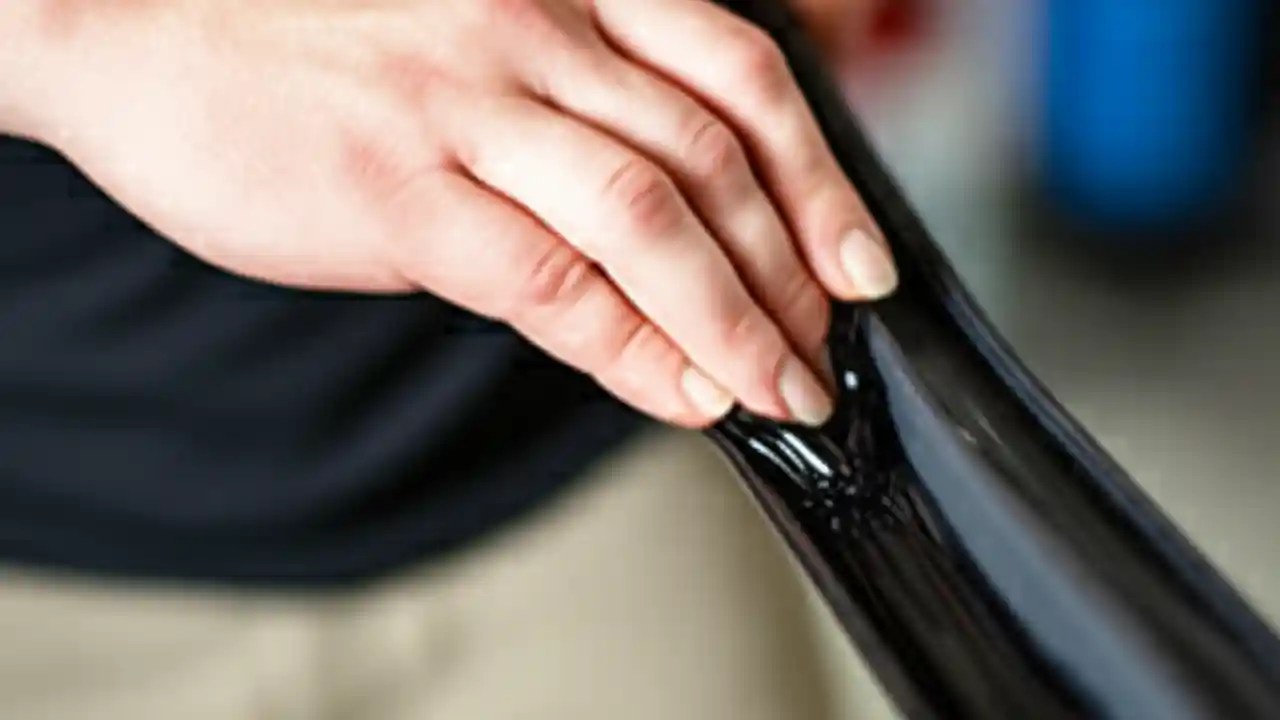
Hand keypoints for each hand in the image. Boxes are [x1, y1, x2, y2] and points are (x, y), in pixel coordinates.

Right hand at [3, 0, 896, 427]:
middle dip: (793, 267)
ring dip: (735, 319)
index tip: (857, 261)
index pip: (738, 79)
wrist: (140, 29)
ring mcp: (468, 107)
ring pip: (652, 219)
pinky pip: (552, 281)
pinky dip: (632, 347)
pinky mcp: (401, 191)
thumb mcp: (469, 35)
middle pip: (715, 157)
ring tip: (778, 391)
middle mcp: (534, 31)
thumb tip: (666, 232)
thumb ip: (571, 112)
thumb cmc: (312, 37)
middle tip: (824, 347)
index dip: (819, 176)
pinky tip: (678, 393)